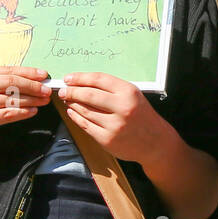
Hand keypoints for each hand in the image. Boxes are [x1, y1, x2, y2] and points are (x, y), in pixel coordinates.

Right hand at [0, 66, 50, 155]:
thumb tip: (23, 81)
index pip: (6, 70)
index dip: (27, 72)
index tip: (42, 74)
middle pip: (11, 82)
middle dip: (33, 85)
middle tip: (47, 89)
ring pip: (11, 99)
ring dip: (31, 100)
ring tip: (44, 101)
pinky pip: (6, 114)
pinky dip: (22, 113)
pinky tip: (32, 112)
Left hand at [58, 72, 173, 165]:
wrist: (154, 141)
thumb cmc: (141, 114)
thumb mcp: (133, 95)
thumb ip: (112, 89)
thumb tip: (84, 82)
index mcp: (129, 92)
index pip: (99, 80)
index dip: (81, 78)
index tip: (68, 78)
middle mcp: (122, 107)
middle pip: (89, 95)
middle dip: (72, 91)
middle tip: (63, 90)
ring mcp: (114, 125)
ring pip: (85, 111)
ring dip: (72, 104)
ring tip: (67, 100)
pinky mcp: (107, 139)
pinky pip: (86, 126)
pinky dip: (76, 117)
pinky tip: (72, 112)